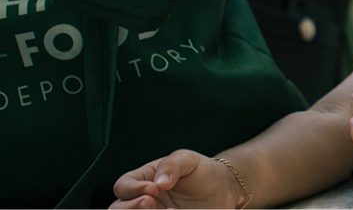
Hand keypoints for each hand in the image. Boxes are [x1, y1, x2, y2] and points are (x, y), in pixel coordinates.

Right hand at [110, 150, 241, 208]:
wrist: (224, 188)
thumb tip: (158, 182)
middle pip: (118, 209)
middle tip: (150, 203)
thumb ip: (171, 165)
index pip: (122, 186)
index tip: (153, 189)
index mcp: (142, 180)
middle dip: (130, 208)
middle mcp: (142, 201)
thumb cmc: (201, 171)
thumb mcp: (187, 159)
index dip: (132, 189)